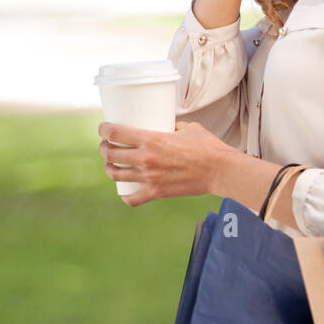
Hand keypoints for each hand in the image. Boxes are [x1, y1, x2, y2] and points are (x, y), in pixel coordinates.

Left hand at [97, 120, 231, 206]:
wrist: (220, 170)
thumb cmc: (208, 147)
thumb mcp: (189, 128)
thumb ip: (173, 126)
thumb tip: (166, 125)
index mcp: (152, 140)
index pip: (116, 133)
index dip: (104, 130)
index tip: (103, 129)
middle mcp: (146, 159)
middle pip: (111, 154)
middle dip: (104, 148)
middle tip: (106, 146)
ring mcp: (149, 178)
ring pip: (115, 174)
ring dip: (109, 168)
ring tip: (112, 164)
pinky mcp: (156, 192)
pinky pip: (131, 198)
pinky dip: (125, 195)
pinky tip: (125, 191)